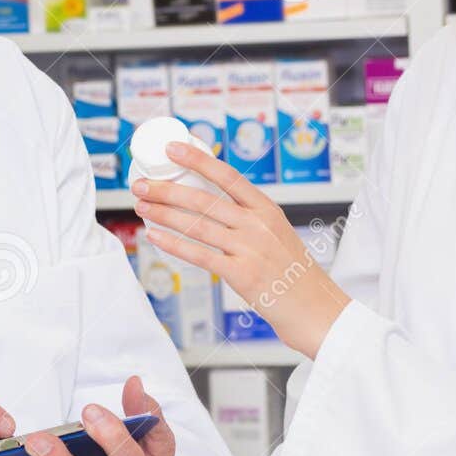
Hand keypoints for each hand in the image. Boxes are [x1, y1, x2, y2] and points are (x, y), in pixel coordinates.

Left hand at [130, 141, 350, 356]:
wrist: (314, 308)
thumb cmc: (292, 272)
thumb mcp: (277, 233)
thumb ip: (248, 218)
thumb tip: (211, 204)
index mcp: (267, 208)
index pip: (227, 175)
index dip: (197, 159)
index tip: (172, 148)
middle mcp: (258, 224)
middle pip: (203, 199)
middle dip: (166, 190)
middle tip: (141, 185)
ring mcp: (250, 248)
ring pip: (197, 225)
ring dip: (163, 214)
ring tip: (142, 206)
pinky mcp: (241, 273)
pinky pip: (199, 255)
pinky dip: (173, 243)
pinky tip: (154, 236)